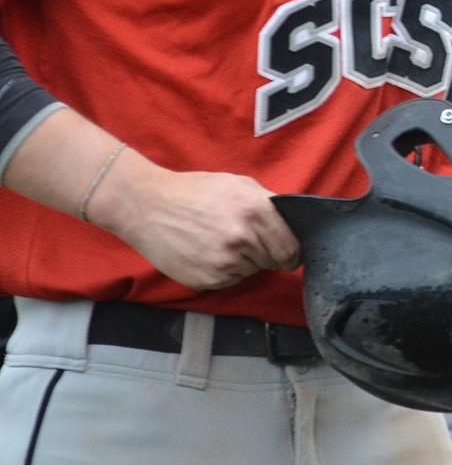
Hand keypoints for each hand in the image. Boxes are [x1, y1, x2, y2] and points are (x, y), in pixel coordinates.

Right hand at [88, 158, 300, 288]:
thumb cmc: (194, 192)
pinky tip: (208, 252)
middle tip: (247, 242)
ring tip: (221, 242)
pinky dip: (225, 270)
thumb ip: (269, 203)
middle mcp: (243, 238)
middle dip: (267, 254)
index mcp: (256, 211)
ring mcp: (224, 261)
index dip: (291, 252)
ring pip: (252, 271)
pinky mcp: (207, 279)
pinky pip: (230, 280)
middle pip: (274, 261)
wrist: (147, 206)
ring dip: (245, 261)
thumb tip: (291, 223)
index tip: (288, 253)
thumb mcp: (238, 184)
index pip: (291, 247)